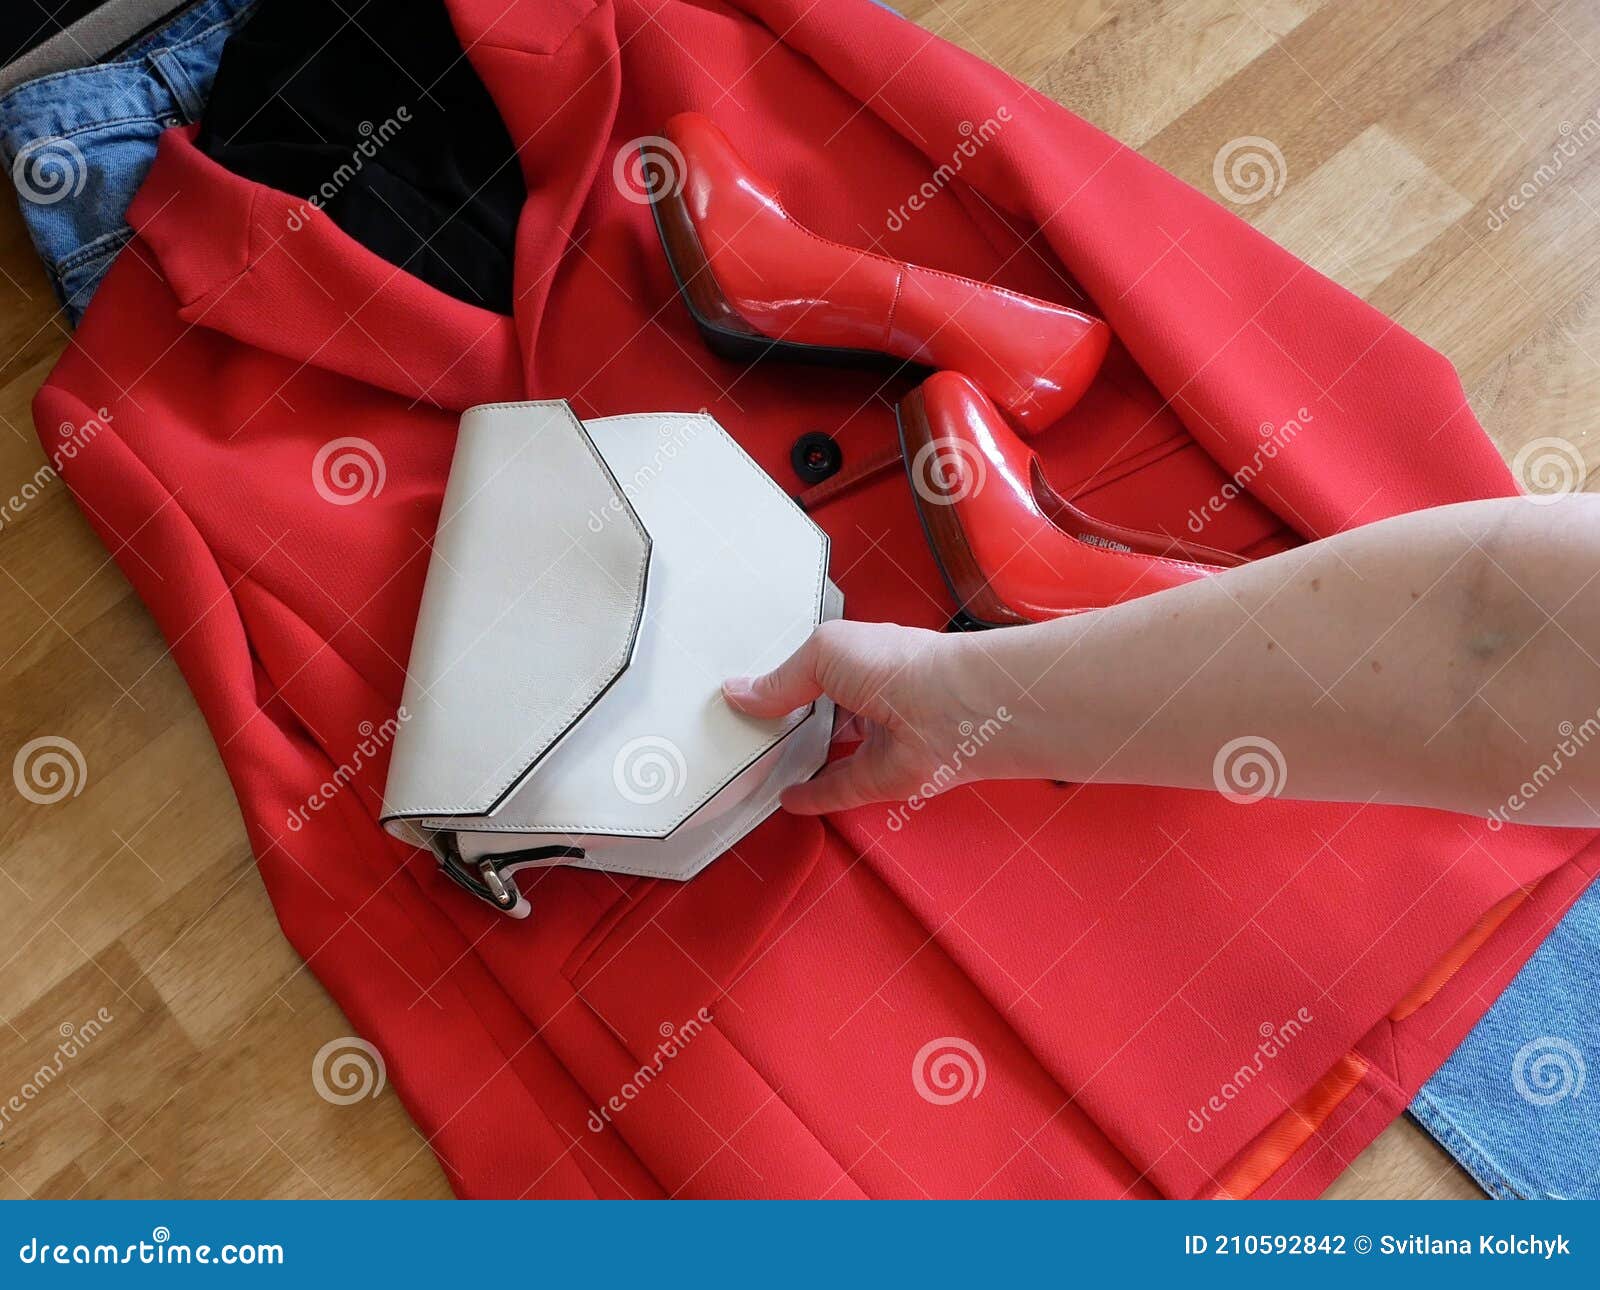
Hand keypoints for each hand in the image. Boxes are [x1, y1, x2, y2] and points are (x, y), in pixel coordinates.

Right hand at [722, 619, 1017, 813]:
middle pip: (822, 714)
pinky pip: (838, 791)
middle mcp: (871, 698)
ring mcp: (876, 742)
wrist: (950, 710)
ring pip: (830, 754)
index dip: (784, 676)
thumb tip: (739, 693)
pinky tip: (785, 799)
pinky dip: (813, 797)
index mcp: (862, 659)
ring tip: (758, 764)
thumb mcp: (824, 652)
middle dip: (790, 720)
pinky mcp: (878, 780)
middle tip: (746, 730)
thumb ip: (781, 679)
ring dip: (800, 760)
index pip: (817, 668)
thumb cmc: (895, 665)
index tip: (748, 689)